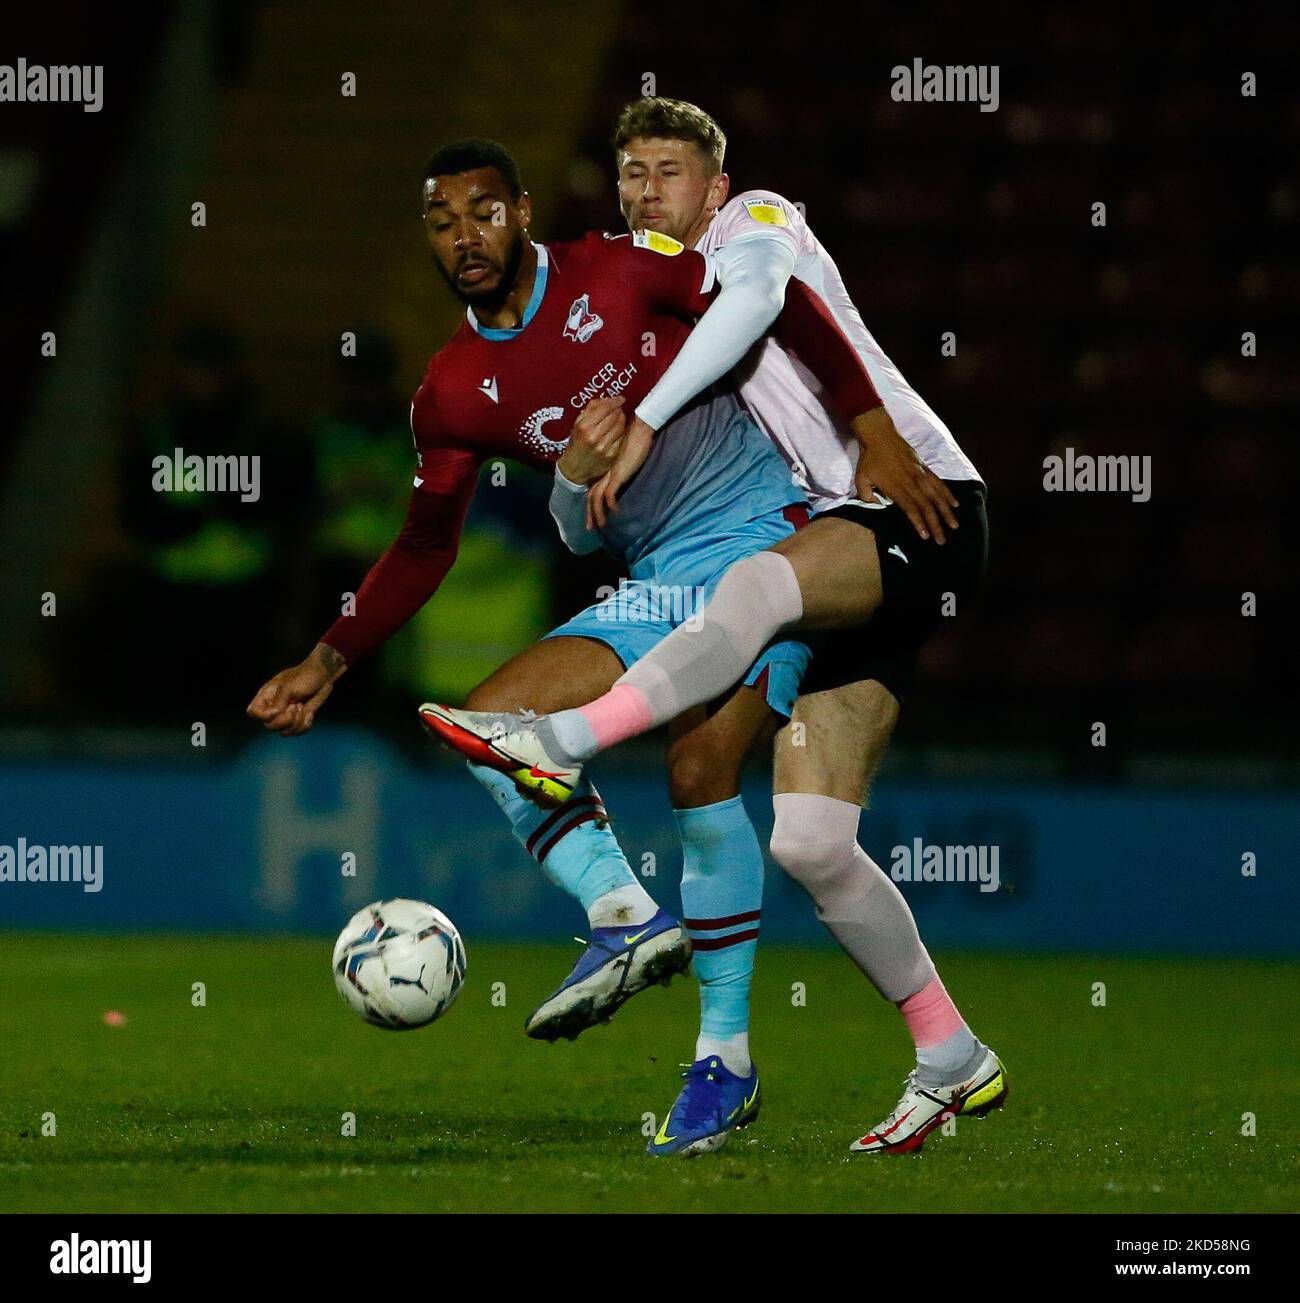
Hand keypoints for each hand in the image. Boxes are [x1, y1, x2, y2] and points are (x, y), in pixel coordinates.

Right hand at [246, 643, 345, 736]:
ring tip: (302, 708)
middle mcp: (274, 707)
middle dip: (284, 720)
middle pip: (269, 726)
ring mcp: (287, 714)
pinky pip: (297, 732)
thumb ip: (278, 702)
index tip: (277, 710)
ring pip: (284, 731)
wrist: (324, 675)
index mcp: (267, 696)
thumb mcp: (289, 687)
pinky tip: (310, 715)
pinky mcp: (299, 719)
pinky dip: (305, 726)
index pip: (252, 712)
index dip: (263, 716)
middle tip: (296, 707)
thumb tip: (275, 715)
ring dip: (296, 724)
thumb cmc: (304, 676)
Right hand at [557, 395, 625, 485]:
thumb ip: (590, 411)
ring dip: (621, 419)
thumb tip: (605, 400)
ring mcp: (605, 447)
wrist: (574, 470)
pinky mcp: (612, 455)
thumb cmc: (576, 445)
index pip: (605, 409)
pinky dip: (620, 432)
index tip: (620, 398)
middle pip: (615, 416)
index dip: (615, 401)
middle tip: (618, 408)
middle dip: (618, 410)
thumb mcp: (577, 426)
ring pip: (620, 426)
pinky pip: (621, 438)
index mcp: (584, 427)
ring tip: (618, 418)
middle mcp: (595, 437)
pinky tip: (617, 431)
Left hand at [587, 415, 654, 528]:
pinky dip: (611, 504)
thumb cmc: (634, 441)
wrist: (638, 431)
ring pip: (597, 498)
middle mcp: (603, 473)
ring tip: (601, 525)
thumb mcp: (625, 458)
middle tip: (590, 528)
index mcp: (603, 470)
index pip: (592, 490)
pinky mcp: (617, 474)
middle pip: (591, 497)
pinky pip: (609, 493)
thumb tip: (623, 479)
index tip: (591, 517)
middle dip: (590, 514)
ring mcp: (609, 474)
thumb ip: (622, 469)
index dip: (590, 505)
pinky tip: (615, 511)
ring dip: (597, 513)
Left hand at [851, 408, 958, 543]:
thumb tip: (876, 506)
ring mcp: (921, 474)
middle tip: (942, 540)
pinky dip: (948, 494)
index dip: (919, 524)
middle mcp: (912, 482)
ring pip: (937, 496)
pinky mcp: (925, 468)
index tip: (926, 536)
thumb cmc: (869, 459)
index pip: (911, 510)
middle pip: (927, 507)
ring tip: (954, 525)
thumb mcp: (861, 479)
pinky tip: (955, 504)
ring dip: (946, 512)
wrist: (880, 435)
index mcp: (897, 488)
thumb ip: (866, 496)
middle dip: (936, 525)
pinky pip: (939, 483)